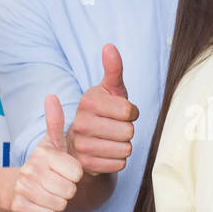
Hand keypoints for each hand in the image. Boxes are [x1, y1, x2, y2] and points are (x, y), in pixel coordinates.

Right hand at [11, 94, 82, 211]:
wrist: (15, 185)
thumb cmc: (42, 163)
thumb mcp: (51, 143)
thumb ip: (55, 122)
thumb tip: (51, 96)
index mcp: (45, 154)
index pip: (77, 173)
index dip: (75, 175)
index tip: (65, 171)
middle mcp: (32, 170)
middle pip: (69, 191)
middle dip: (67, 190)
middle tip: (57, 183)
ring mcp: (24, 189)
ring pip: (60, 205)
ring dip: (59, 202)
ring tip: (50, 192)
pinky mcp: (19, 207)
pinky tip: (41, 203)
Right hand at [66, 43, 139, 174]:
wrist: (84, 140)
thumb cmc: (104, 111)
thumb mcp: (110, 90)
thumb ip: (113, 69)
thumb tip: (109, 46)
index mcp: (87, 101)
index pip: (129, 111)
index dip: (131, 112)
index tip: (121, 112)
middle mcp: (80, 123)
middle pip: (128, 132)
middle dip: (128, 130)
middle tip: (115, 127)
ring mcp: (82, 145)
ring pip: (125, 149)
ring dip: (124, 145)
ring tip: (111, 139)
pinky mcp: (86, 165)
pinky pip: (119, 164)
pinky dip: (118, 160)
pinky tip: (108, 152)